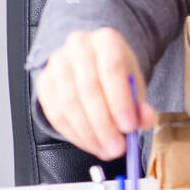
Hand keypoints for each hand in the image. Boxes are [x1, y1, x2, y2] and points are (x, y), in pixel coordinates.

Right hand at [34, 27, 156, 160]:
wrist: (93, 62)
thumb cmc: (116, 74)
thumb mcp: (135, 83)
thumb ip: (141, 103)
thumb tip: (145, 120)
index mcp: (106, 40)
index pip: (112, 70)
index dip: (120, 101)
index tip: (129, 127)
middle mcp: (79, 47)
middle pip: (89, 89)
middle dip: (104, 125)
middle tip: (117, 147)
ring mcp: (57, 63)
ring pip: (69, 103)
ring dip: (88, 133)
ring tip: (105, 149)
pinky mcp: (44, 82)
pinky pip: (55, 113)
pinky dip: (74, 134)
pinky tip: (89, 143)